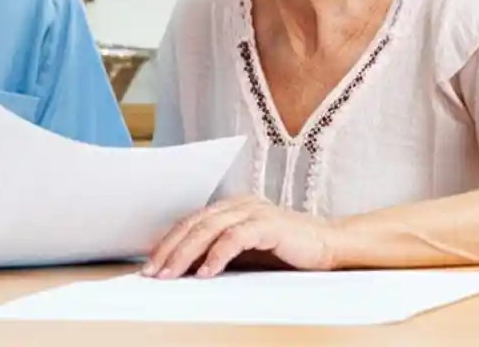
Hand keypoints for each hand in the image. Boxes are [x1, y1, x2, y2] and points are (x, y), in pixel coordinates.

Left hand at [142, 195, 335, 278]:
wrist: (328, 245)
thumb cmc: (285, 251)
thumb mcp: (245, 253)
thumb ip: (218, 253)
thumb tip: (184, 269)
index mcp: (230, 207)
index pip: (190, 222)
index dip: (167, 243)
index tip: (150, 265)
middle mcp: (238, 204)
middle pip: (193, 224)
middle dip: (169, 249)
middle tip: (152, 272)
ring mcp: (253, 212)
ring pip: (209, 229)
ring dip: (186, 253)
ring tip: (171, 274)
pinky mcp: (268, 224)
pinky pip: (235, 238)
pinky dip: (217, 255)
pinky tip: (206, 272)